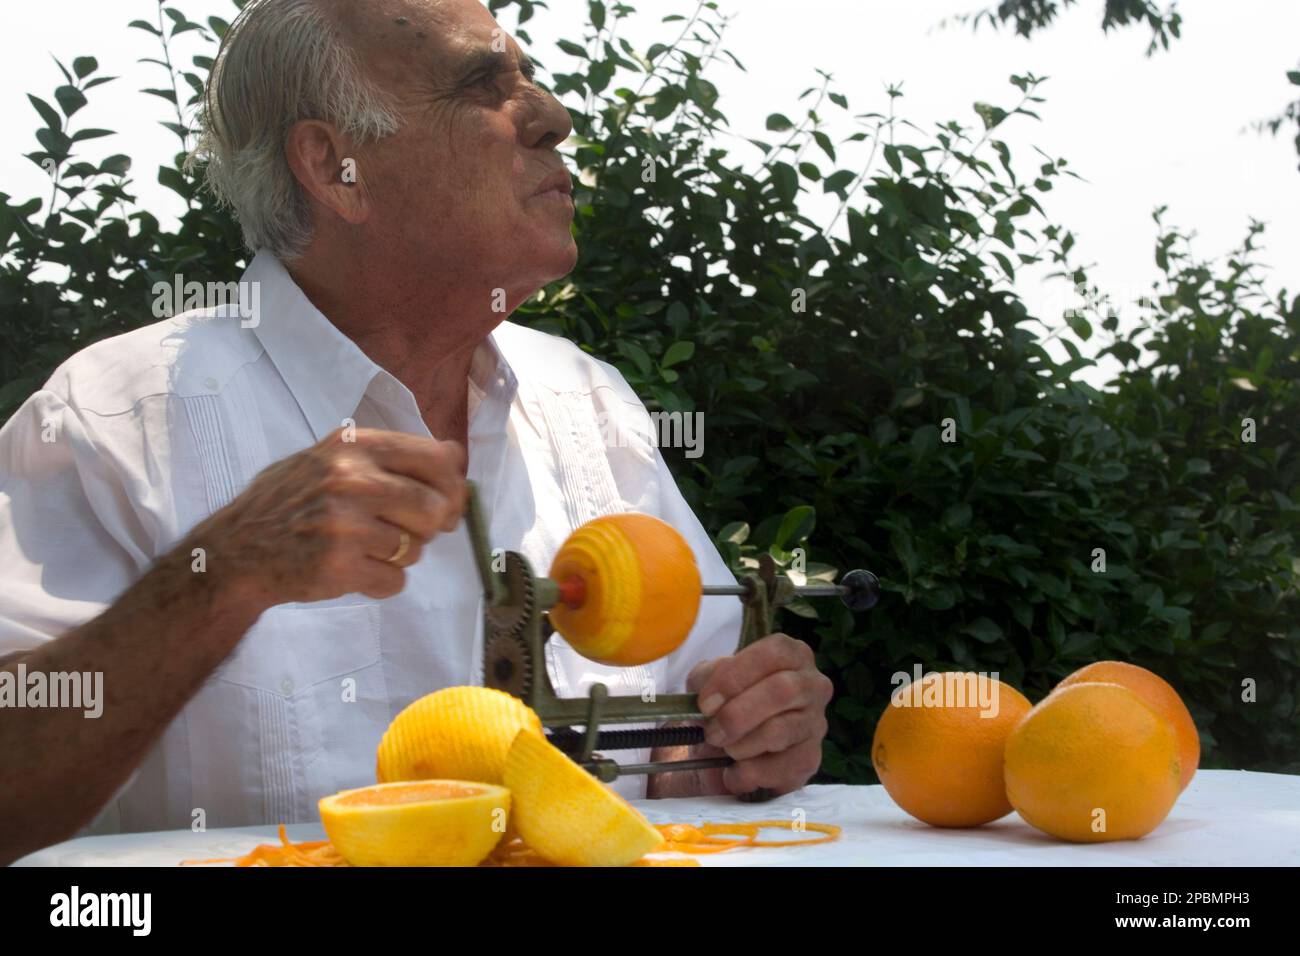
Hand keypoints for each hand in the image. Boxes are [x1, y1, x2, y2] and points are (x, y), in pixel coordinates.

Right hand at [186, 427, 466, 607]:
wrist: (237, 550)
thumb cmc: (291, 501)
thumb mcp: (332, 458)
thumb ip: (389, 456)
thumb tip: (455, 456)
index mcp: (355, 447)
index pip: (436, 460)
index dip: (453, 487)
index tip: (449, 504)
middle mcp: (352, 479)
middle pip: (434, 509)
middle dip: (430, 527)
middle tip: (408, 533)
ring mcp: (345, 524)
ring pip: (416, 548)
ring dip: (400, 555)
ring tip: (364, 548)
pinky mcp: (340, 566)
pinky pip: (394, 580)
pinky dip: (381, 581)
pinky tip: (351, 569)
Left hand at [687, 633, 833, 797]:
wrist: (727, 742)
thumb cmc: (726, 700)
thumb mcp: (709, 679)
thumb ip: (707, 678)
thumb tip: (711, 696)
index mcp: (790, 655)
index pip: (773, 653)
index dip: (735, 677)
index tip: (705, 703)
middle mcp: (812, 684)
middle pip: (782, 691)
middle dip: (738, 716)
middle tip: (712, 733)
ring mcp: (816, 722)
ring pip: (781, 731)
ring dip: (742, 745)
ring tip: (724, 749)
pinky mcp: (812, 757)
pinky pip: (784, 767)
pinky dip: (751, 773)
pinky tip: (734, 772)